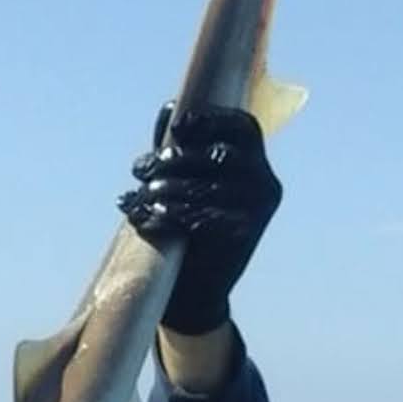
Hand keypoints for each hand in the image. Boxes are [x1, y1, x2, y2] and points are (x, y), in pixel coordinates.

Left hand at [119, 104, 281, 335]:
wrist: (194, 293)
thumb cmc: (187, 231)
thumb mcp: (185, 184)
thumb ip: (180, 147)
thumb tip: (169, 108)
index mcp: (256, 165)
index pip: (243, 127)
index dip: (212, 120)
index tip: (179, 126)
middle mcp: (265, 185)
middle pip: (218, 155)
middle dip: (174, 159)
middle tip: (141, 169)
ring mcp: (258, 213)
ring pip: (206, 187)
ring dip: (164, 190)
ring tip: (136, 198)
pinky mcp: (243, 239)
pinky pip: (202, 218)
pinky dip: (168, 218)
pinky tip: (146, 220)